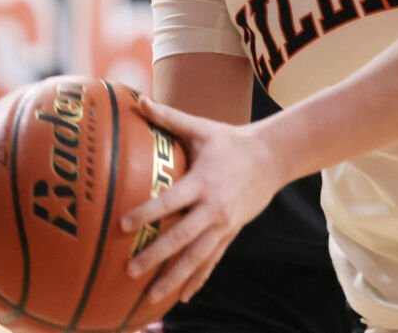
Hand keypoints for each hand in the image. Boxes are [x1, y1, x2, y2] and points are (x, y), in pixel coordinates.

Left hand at [121, 96, 283, 306]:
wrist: (273, 157)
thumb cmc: (231, 140)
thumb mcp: (202, 128)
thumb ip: (169, 118)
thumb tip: (138, 100)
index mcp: (203, 181)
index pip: (171, 201)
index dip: (148, 213)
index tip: (124, 225)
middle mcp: (213, 207)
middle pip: (181, 237)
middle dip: (155, 255)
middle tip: (130, 270)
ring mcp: (224, 224)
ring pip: (196, 257)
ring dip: (173, 277)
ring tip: (150, 297)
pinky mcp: (231, 233)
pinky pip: (212, 261)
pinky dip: (197, 279)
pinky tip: (181, 297)